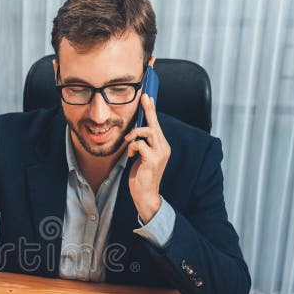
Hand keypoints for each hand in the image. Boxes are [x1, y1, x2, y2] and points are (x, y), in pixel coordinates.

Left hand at [125, 93, 170, 223]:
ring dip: (136, 133)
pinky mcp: (153, 160)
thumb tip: (134, 132)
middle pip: (155, 124)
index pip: (157, 125)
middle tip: (144, 98)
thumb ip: (141, 144)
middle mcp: (164, 147)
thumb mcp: (141, 157)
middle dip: (149, 110)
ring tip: (128, 140)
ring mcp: (160, 154)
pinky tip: (131, 155)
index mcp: (162, 146)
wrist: (145, 195)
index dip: (152, 110)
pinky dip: (133, 146)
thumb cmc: (141, 176)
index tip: (148, 98)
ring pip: (149, 131)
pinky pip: (141, 144)